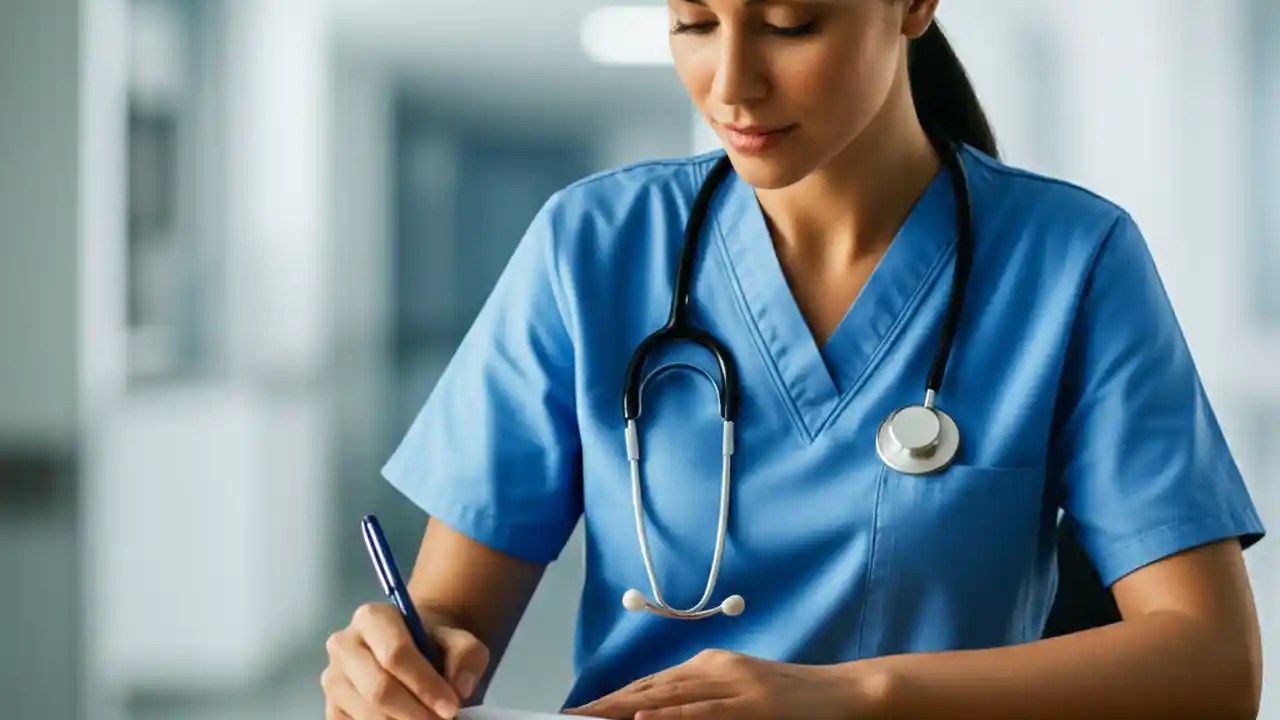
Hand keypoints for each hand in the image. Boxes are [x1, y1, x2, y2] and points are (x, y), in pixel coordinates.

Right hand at [321, 602, 490, 719]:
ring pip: (366, 714)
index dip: (424, 685)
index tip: (451, 707)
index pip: (395, 654)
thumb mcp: (459, 641)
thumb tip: (459, 688)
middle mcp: (344, 645)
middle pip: (378, 689)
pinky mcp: (330, 708)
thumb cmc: (433, 645)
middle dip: (414, 713)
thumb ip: (466, 655)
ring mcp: (332, 678)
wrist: (412, 651)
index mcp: (372, 617)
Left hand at [564, 649, 887, 719]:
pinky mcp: (751, 705)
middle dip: (610, 702)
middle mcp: (718, 668)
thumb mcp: (744, 692)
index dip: (616, 695)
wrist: (844, 693)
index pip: (654, 681)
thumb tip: (659, 711)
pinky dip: (671, 714)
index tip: (584, 709)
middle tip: (574, 714)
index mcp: (713, 664)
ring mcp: (735, 686)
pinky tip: (643, 717)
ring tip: (592, 716)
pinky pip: (703, 711)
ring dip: (626, 707)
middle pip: (653, 686)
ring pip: (670, 696)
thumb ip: (705, 699)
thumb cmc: (794, 701)